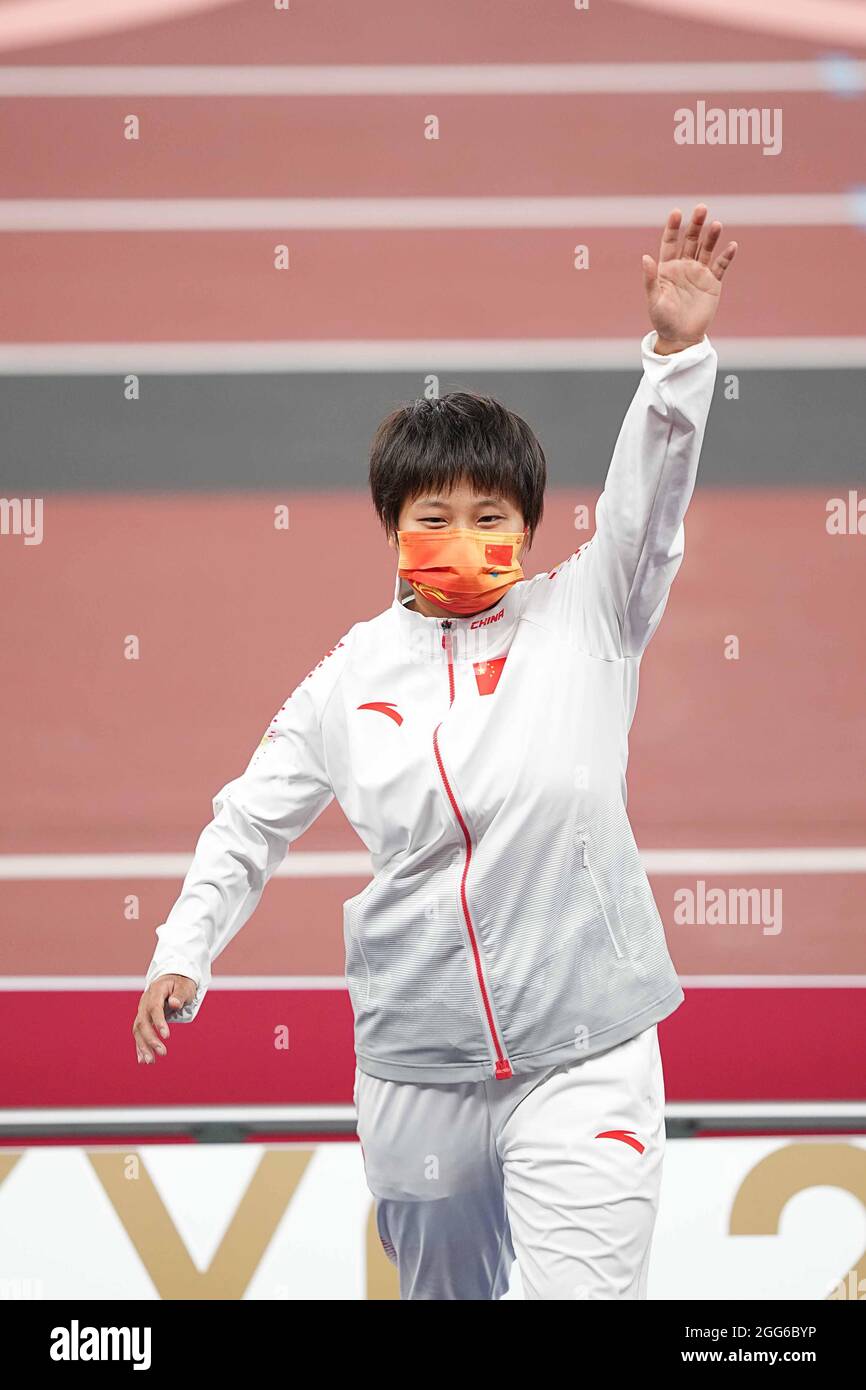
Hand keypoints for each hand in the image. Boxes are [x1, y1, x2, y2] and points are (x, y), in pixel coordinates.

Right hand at [133, 974, 196, 1064]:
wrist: (171, 979)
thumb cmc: (181, 983)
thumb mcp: (185, 986)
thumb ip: (180, 994)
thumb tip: (174, 1004)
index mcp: (156, 991)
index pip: (155, 1008)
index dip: (159, 1022)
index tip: (166, 1037)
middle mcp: (145, 1002)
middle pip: (143, 1022)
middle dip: (151, 1039)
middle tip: (163, 1053)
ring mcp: (142, 1011)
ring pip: (138, 1030)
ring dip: (143, 1047)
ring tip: (151, 1061)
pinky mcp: (143, 1019)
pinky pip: (139, 1034)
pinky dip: (140, 1047)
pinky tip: (142, 1060)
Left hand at [642, 204, 736, 353]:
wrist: (680, 337)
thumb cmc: (662, 320)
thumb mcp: (654, 300)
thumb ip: (650, 279)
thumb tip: (645, 257)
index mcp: (667, 268)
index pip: (670, 242)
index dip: (673, 227)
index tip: (676, 212)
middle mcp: (684, 266)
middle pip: (690, 240)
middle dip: (695, 225)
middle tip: (701, 208)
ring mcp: (699, 273)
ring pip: (706, 249)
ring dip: (711, 237)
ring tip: (716, 224)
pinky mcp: (713, 283)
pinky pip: (721, 266)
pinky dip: (726, 256)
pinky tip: (732, 246)